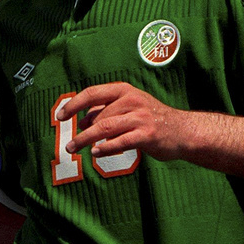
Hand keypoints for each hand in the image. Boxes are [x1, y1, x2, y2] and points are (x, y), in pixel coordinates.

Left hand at [59, 82, 187, 160]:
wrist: (183, 131)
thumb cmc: (152, 120)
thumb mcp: (130, 108)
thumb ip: (107, 112)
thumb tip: (81, 122)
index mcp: (125, 91)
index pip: (92, 93)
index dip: (73, 104)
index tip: (60, 116)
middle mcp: (132, 100)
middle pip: (97, 116)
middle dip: (80, 132)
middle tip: (70, 145)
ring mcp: (140, 117)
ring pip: (105, 128)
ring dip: (86, 140)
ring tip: (74, 149)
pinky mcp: (147, 134)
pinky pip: (120, 141)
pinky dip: (106, 148)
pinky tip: (96, 153)